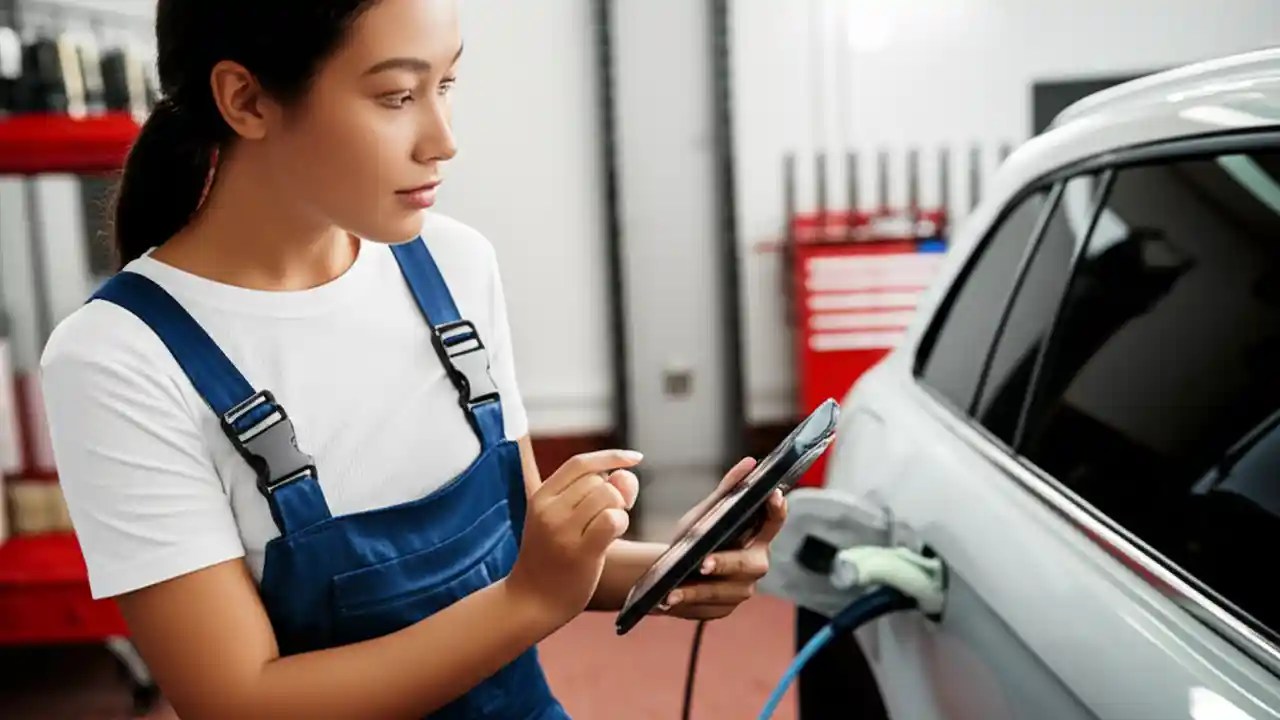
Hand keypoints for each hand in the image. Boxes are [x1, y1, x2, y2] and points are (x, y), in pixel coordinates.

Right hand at [507, 450, 641, 625]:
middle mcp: (549, 510)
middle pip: (599, 481)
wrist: (530, 601)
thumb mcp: (561, 519)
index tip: (635, 458)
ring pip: (609, 496)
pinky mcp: (580, 552)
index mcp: (541, 496)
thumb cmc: (551, 559)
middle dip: (616, 494)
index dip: (611, 457)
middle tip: (610, 517)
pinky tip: (611, 539)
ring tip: (605, 531)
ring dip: (618, 511)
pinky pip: (612, 519)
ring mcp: (562, 531)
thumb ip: (594, 493)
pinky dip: (621, 523)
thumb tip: (627, 474)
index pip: (580, 463)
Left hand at [658, 458, 788, 620]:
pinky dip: (688, 603)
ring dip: (697, 590)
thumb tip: (749, 463)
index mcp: (756, 535)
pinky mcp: (725, 608)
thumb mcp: (706, 514)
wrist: (671, 570)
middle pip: (750, 564)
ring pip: (725, 591)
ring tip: (672, 590)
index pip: (774, 521)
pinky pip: (709, 607)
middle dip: (727, 563)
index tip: (773, 495)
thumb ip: (727, 490)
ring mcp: (742, 589)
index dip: (777, 510)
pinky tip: (669, 600)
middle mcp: (756, 563)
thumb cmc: (694, 537)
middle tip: (703, 563)